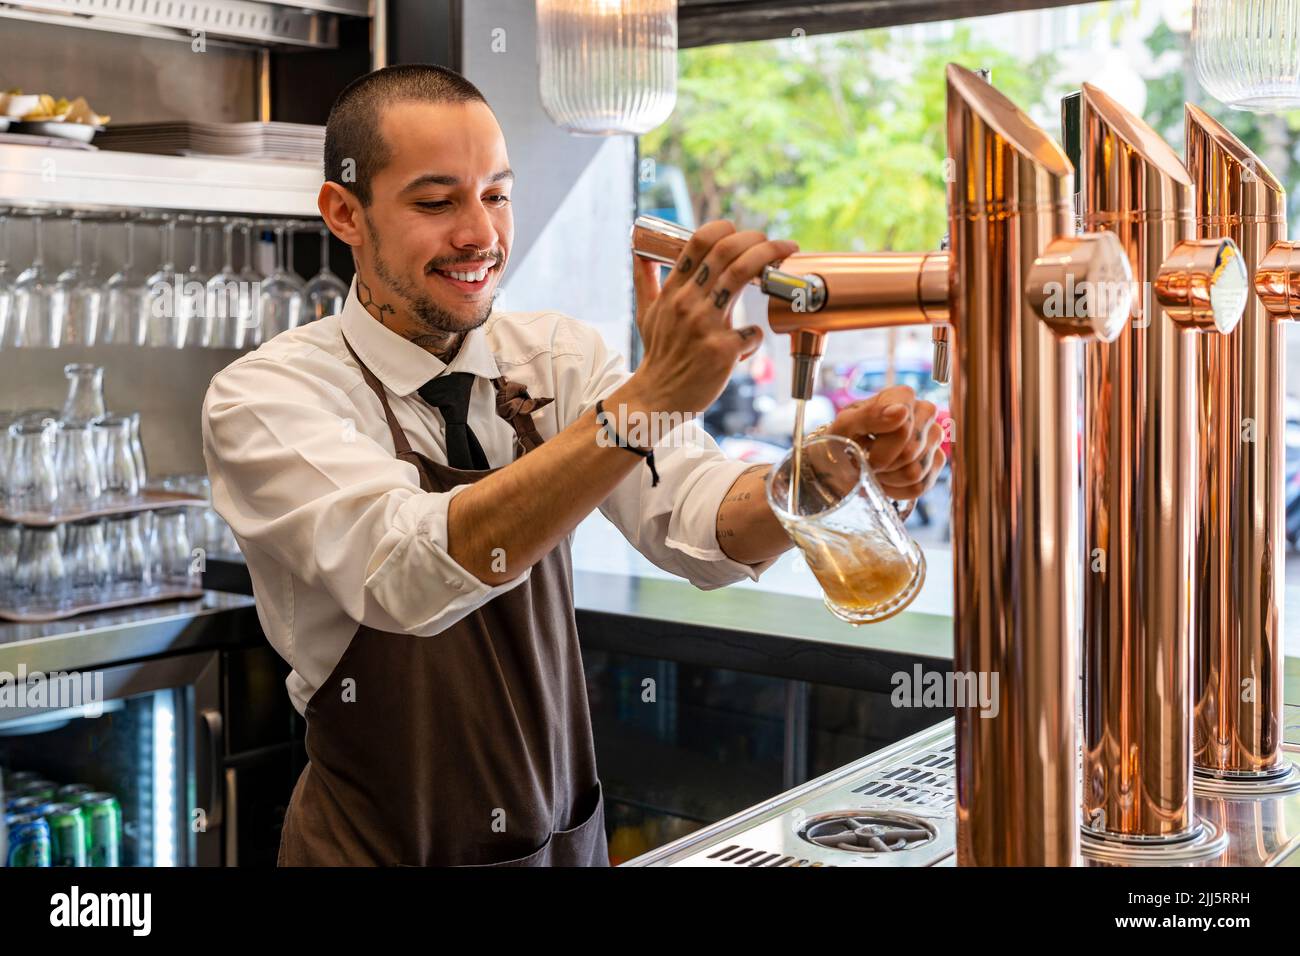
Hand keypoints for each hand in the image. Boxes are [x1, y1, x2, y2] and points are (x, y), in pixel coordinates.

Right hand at [626, 221, 797, 415]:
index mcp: (673, 290)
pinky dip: (756, 334)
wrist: (658, 397)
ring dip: (768, 258)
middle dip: (758, 239)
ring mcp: (705, 325)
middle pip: (727, 251)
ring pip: (742, 275)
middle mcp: (688, 302)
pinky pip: (753, 331)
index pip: (699, 241)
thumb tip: (640, 250)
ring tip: (784, 258)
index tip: (740, 232)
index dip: (725, 228)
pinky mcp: (722, 350)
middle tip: (774, 242)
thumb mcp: (645, 313)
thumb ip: (645, 279)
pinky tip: (748, 342)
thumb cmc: (659, 354)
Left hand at [828, 384, 945, 499]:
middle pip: (909, 452)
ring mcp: (934, 437)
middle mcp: (925, 413)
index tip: (864, 448)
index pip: (903, 428)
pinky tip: (886, 479)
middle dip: (882, 464)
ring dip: (887, 478)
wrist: (843, 460)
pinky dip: (896, 489)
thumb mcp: (845, 426)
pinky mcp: (936, 462)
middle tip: (866, 460)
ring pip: (915, 472)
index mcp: (903, 397)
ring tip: (875, 469)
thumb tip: (901, 411)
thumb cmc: (844, 438)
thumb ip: (870, 415)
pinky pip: (920, 486)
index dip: (880, 449)